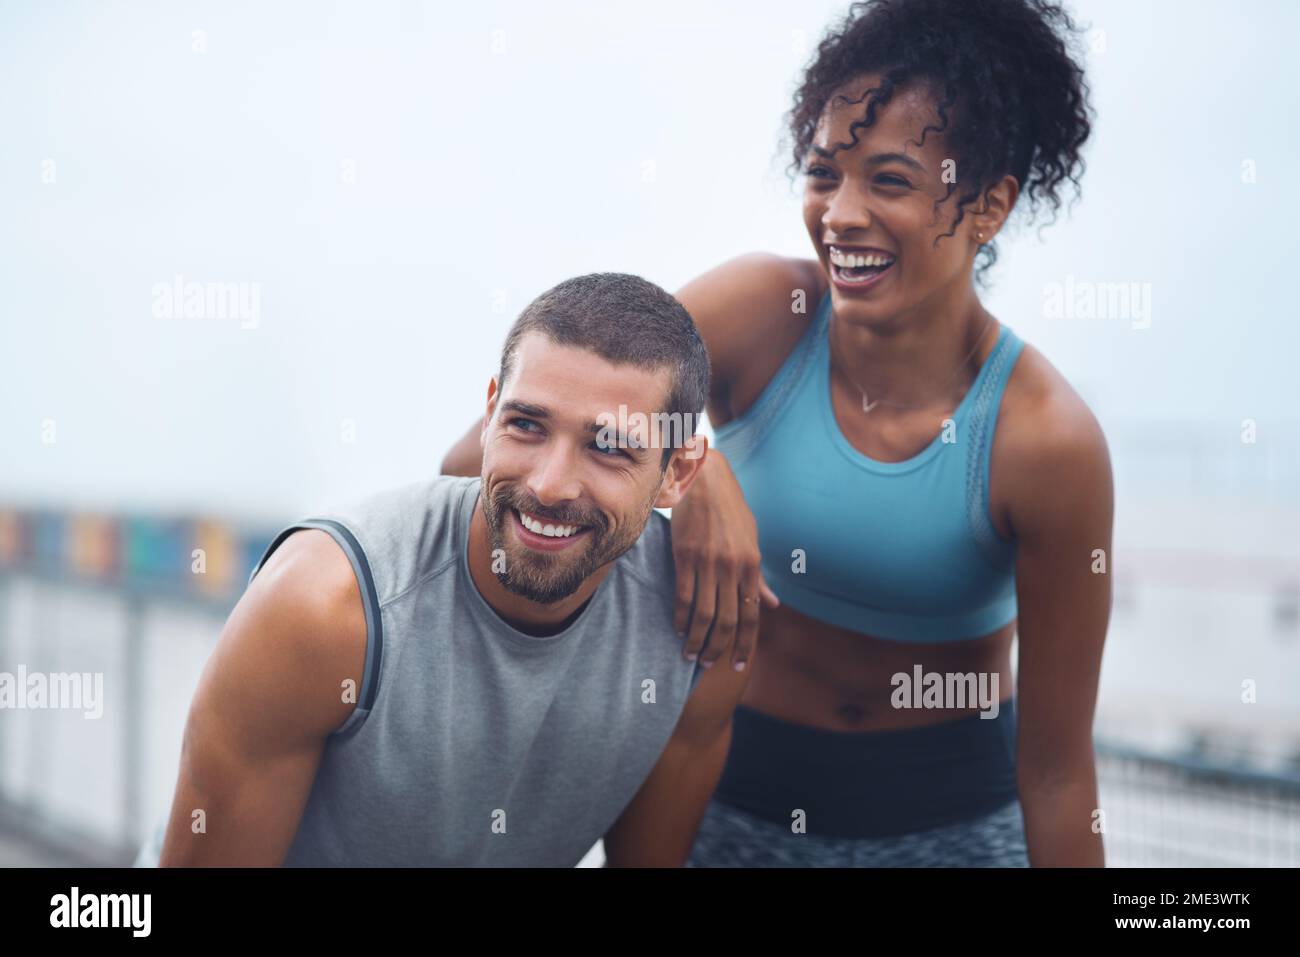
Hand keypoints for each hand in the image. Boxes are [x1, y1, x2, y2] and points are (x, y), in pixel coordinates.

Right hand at [669, 449, 778, 671]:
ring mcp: (708, 563)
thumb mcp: (752, 541)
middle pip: (728, 620)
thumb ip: (759, 577)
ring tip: (691, 655)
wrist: (705, 480)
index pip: (752, 615)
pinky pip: (684, 596)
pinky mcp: (685, 556)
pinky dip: (681, 618)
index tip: (739, 665)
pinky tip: (679, 629)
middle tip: (709, 664)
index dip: (746, 644)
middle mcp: (732, 567)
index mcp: (751, 565)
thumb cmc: (731, 510)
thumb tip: (772, 604)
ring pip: (704, 614)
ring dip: (698, 640)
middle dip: (719, 648)